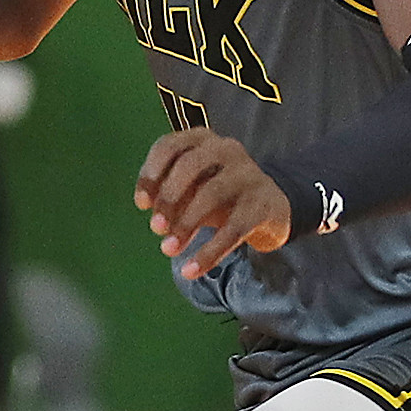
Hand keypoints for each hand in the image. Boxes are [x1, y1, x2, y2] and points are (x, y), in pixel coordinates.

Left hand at [135, 128, 293, 280]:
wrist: (268, 210)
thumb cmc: (216, 195)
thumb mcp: (189, 191)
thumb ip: (167, 196)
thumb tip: (153, 213)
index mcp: (201, 140)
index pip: (169, 146)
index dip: (150, 174)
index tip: (142, 204)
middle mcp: (226, 148)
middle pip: (190, 165)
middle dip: (168, 198)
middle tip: (155, 228)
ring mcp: (249, 173)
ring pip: (212, 192)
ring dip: (185, 224)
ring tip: (168, 249)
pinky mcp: (265, 203)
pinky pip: (234, 228)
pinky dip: (209, 252)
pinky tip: (191, 270)